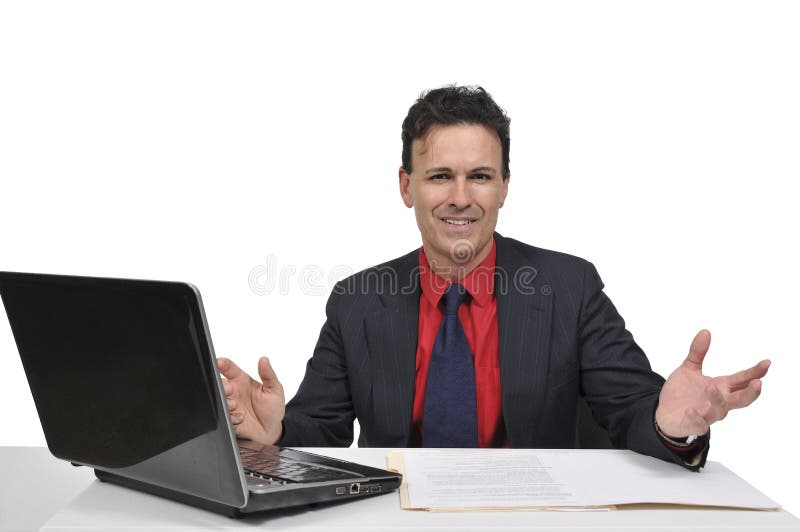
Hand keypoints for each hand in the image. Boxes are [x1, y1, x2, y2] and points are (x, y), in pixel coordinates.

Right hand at [217, 356, 285, 444]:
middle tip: (229, 389)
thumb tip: (264, 360)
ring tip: (235, 405)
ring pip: (219, 401)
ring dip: (225, 402)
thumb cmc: (272, 408)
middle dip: (222, 385)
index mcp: (242, 381)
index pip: (229, 369)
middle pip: (220, 384)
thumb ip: (268, 374)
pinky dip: (231, 417)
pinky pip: (224, 418)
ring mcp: (230, 407)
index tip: (220, 362)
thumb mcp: (275, 389)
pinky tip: (241, 418)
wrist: (273, 431)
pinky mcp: (229, 420)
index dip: (223, 364)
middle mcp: (234, 393)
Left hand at [655, 329, 770, 438]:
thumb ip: (697, 352)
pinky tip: (691, 410)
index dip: (755, 372)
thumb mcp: (689, 368)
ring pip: (721, 410)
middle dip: (750, 393)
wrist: (665, 413)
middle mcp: (719, 401)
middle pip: (741, 399)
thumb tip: (706, 331)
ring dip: (718, 399)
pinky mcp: (694, 424)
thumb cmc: (682, 392)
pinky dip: (696, 418)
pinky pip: (699, 424)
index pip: (742, 379)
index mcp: (721, 387)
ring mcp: (708, 414)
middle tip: (758, 383)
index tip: (767, 362)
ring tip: (711, 387)